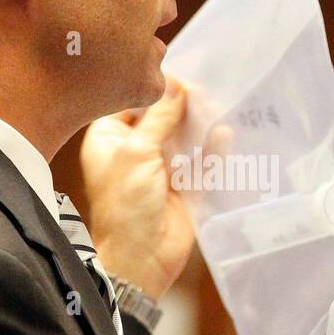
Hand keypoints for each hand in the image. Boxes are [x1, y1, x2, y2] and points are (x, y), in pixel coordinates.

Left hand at [79, 77, 193, 300]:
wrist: (141, 259)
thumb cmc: (126, 206)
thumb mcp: (138, 152)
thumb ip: (159, 117)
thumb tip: (176, 83)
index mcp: (110, 141)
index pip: (131, 105)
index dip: (152, 90)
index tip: (176, 75)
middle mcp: (134, 152)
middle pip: (161, 118)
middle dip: (181, 105)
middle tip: (200, 91)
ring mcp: (160, 169)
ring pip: (183, 137)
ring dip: (199, 124)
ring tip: (214, 108)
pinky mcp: (184, 187)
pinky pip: (202, 162)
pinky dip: (212, 148)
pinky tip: (223, 133)